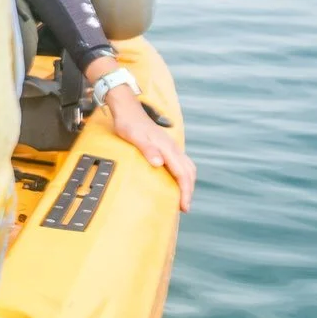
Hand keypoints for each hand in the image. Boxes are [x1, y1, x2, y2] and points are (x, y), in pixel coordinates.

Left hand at [102, 86, 195, 212]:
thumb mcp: (134, 137)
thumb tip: (159, 163)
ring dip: (188, 183)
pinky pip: (181, 163)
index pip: (182, 173)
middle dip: (189, 190)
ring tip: (183, 197)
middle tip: (184, 207)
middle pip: (188, 172)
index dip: (185, 191)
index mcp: (167, 148)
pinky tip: (177, 180)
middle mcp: (173, 147)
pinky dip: (184, 175)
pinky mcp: (167, 146)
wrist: (128, 110)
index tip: (184, 206)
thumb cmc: (128, 124)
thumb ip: (147, 149)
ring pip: (188, 167)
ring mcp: (171, 146)